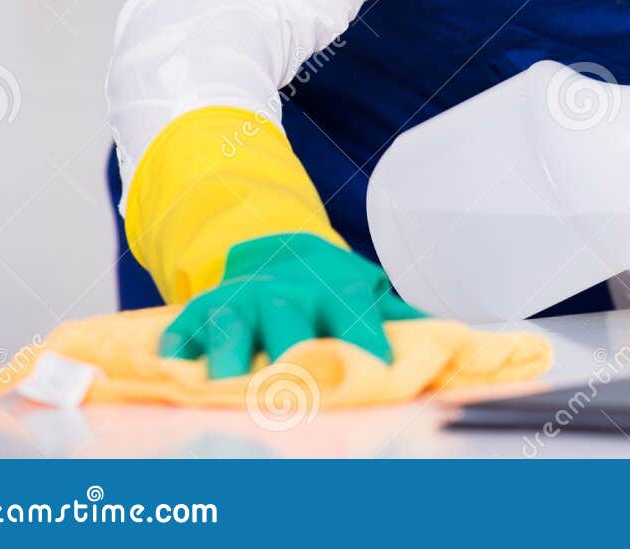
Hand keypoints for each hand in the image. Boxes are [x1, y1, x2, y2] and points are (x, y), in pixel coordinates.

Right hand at [158, 233, 423, 378]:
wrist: (274, 240)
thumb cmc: (328, 286)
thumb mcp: (367, 291)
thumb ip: (401, 320)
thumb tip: (451, 342)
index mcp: (338, 290)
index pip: (355, 319)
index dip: (364, 346)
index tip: (373, 373)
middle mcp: (289, 292)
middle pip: (290, 320)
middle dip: (291, 353)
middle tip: (294, 389)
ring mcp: (243, 297)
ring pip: (235, 323)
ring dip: (231, 354)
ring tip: (229, 385)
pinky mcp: (201, 308)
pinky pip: (184, 326)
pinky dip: (179, 345)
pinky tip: (179, 365)